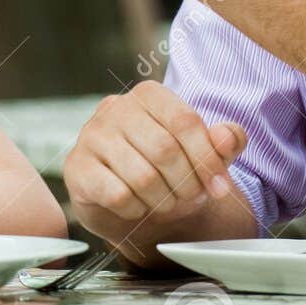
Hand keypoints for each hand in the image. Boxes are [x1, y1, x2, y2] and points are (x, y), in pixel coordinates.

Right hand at [63, 81, 246, 263]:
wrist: (128, 203)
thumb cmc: (167, 172)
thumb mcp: (202, 155)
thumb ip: (223, 142)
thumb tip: (229, 136)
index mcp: (149, 95)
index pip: (184, 121)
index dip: (207, 159)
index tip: (219, 187)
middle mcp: (116, 108)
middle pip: (164, 149)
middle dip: (185, 183)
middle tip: (191, 197)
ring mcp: (91, 136)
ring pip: (141, 176)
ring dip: (163, 200)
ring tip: (167, 203)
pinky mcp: (76, 168)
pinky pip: (117, 195)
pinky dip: (136, 210)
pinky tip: (138, 206)